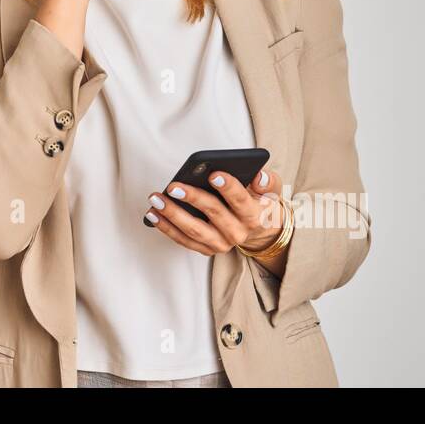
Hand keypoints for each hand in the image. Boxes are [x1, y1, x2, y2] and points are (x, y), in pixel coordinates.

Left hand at [143, 166, 286, 256]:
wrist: (260, 228)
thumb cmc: (259, 201)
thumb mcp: (271, 189)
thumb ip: (268, 181)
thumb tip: (258, 175)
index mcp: (254, 215)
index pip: (241, 200)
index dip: (228, 187)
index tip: (213, 174)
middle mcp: (238, 233)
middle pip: (214, 214)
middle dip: (193, 198)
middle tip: (173, 185)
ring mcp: (221, 244)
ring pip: (195, 230)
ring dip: (173, 215)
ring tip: (156, 198)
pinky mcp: (207, 249)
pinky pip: (184, 240)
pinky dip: (167, 228)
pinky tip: (153, 214)